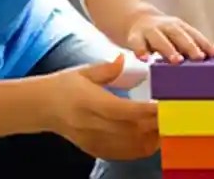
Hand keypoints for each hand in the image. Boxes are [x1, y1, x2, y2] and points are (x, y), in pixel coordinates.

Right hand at [38, 55, 159, 160]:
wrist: (41, 107)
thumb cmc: (64, 86)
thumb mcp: (83, 72)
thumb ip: (107, 68)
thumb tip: (124, 59)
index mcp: (90, 102)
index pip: (124, 110)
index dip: (146, 111)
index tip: (163, 106)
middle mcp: (91, 124)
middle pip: (130, 130)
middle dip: (154, 125)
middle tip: (172, 117)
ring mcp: (92, 139)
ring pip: (129, 145)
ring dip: (150, 139)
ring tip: (165, 129)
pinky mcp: (93, 149)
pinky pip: (121, 154)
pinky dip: (138, 149)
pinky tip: (150, 141)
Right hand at [126, 12, 213, 62]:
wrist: (136, 19)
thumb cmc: (164, 32)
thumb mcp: (179, 35)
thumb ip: (195, 46)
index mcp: (180, 27)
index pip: (195, 36)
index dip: (207, 45)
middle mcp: (166, 27)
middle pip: (179, 35)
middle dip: (190, 46)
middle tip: (199, 57)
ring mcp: (150, 31)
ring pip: (160, 39)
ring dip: (169, 49)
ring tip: (176, 60)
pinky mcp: (135, 37)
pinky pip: (137, 44)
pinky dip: (141, 51)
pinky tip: (144, 59)